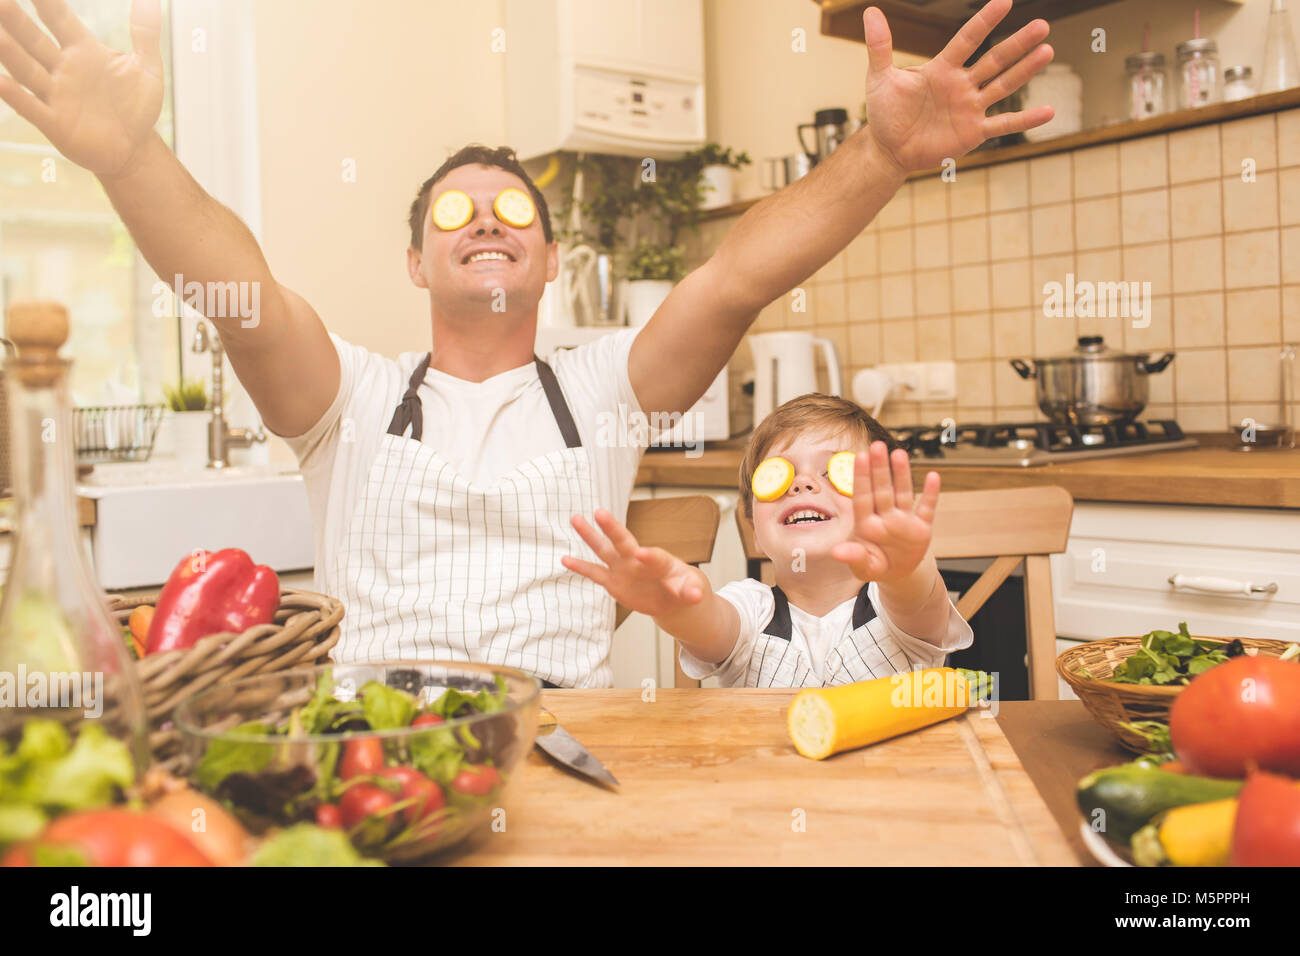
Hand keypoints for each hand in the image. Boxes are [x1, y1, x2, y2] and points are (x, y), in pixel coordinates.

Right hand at [0, 0, 163, 175]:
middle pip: (33, 39)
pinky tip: (2, 82)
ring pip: (27, 69)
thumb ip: (145, 34)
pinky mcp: (55, 123)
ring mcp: (56, 95)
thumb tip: (150, 0)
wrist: (135, 149)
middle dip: (15, 20)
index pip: (58, 17)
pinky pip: (32, 107)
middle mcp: (62, 68)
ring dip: (10, 52)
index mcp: (82, 49)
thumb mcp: (147, 69)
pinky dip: (16, 96)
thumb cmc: (135, 107)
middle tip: (1, 1)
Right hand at [562, 509, 707, 618]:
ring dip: (590, 536)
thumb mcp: (692, 590)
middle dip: (612, 528)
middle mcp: (637, 560)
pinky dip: (580, 567)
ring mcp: (623, 568)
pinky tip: (565, 559)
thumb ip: (691, 591)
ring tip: (576, 519)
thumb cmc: (684, 588)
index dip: (650, 556)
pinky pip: (594, 573)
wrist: (672, 597)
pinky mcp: (613, 581)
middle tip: (600, 513)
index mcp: (660, 561)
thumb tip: (697, 595)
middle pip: (623, 541)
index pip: (654, 557)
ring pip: (604, 550)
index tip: (642, 554)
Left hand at [832, 442, 939, 584]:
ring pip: (902, 493)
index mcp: (867, 524)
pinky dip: (930, 494)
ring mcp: (904, 519)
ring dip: (901, 474)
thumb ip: (853, 557)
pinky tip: (933, 476)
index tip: (860, 456)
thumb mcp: (863, 566)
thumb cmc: (875, 565)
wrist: (897, 574)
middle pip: (882, 489)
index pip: (863, 497)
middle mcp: (885, 517)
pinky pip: (927, 508)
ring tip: (899, 454)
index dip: (861, 477)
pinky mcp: (922, 527)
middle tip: (877, 445)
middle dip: (879, 468)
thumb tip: (836, 552)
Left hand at [860, 0, 1053, 172]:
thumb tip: (871, 12)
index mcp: (942, 68)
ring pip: (1003, 86)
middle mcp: (962, 84)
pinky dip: (1025, 120)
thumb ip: (879, 46)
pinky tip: (1049, 111)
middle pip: (994, 60)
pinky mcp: (973, 133)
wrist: (888, 149)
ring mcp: (970, 108)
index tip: (1005, 1)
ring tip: (1047, 52)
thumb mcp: (879, 78)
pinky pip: (1003, 125)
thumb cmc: (884, 112)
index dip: (984, 21)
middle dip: (1018, 44)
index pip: (967, 39)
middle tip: (1042, 25)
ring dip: (1025, 70)